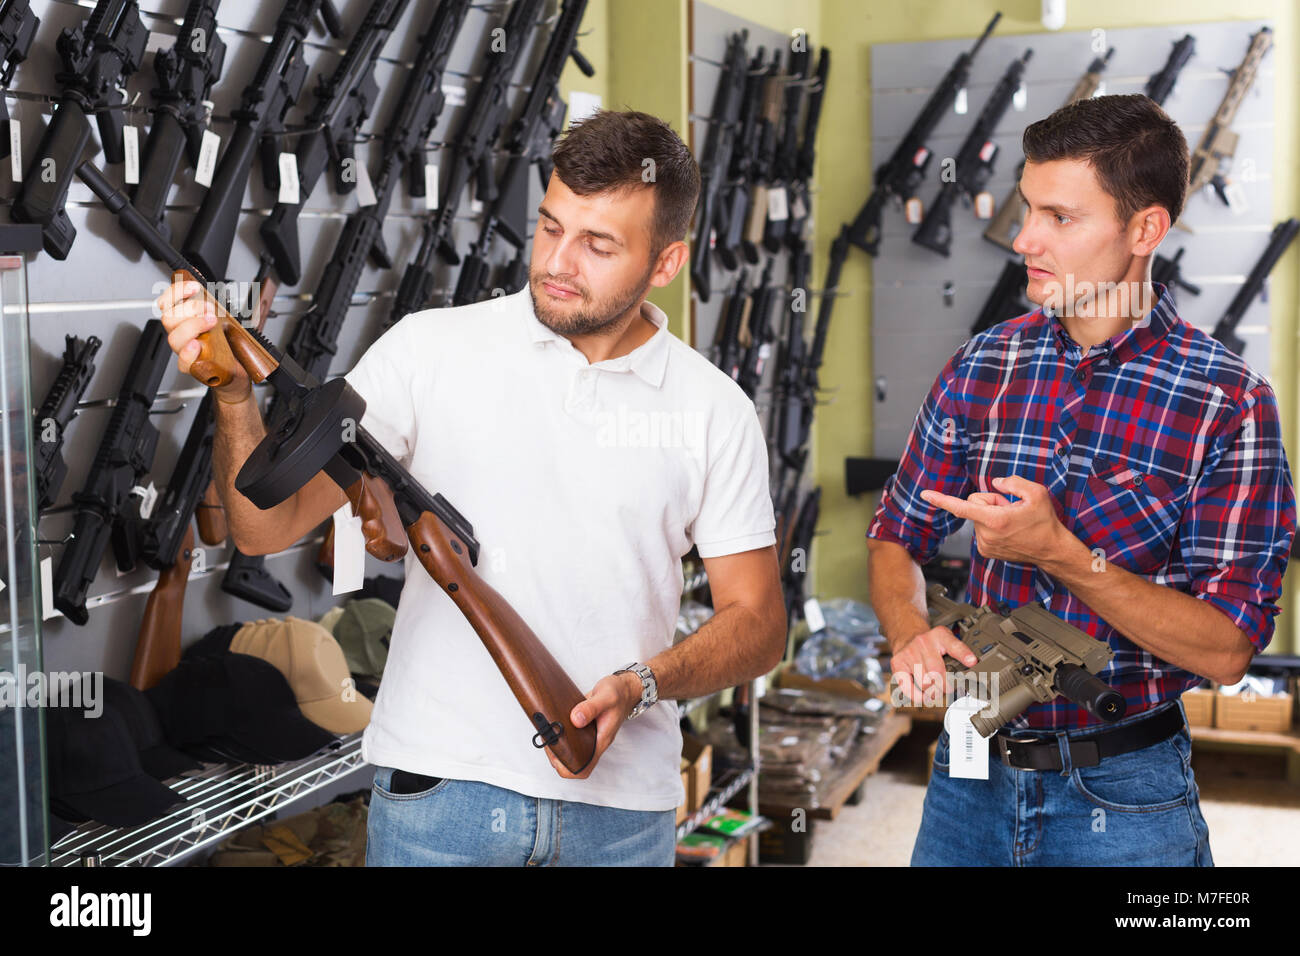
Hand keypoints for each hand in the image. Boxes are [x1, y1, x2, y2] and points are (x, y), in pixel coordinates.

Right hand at [155, 278, 250, 401]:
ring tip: (210, 322)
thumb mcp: (227, 319)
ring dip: (192, 326)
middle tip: (209, 309)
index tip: (194, 286)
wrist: (239, 368)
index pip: (167, 302)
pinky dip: (188, 353)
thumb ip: (220, 306)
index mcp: (184, 320)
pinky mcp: (193, 367)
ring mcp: (185, 351)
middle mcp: (182, 334)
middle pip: (168, 319)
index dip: (176, 292)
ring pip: (174, 338)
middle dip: (190, 309)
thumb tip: (223, 294)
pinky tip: (197, 345)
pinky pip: (183, 363)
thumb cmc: (229, 343)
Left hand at [545, 671, 641, 779]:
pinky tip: (553, 723)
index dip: (568, 767)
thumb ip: (591, 708)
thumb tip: (575, 720)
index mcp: (601, 740)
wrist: (624, 688)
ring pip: (572, 750)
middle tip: (547, 740)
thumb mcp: (606, 697)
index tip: (556, 753)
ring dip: (557, 745)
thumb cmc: (619, 694)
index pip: (584, 768)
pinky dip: (560, 733)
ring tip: (547, 731)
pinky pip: (571, 737)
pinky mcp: (584, 727)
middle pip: (574, 763)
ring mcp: (589, 735)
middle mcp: (595, 741)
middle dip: (558, 756)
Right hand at [890, 625, 976, 706]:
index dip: (964, 655)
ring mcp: (909, 652)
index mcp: (940, 635)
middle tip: (947, 688)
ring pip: (924, 683)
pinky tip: (922, 696)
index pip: (954, 645)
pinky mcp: (897, 663)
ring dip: (932, 692)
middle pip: (937, 673)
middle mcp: (923, 642)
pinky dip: (917, 696)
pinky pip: (907, 687)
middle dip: (946, 686)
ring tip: (934, 690)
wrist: (906, 635)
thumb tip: (972, 671)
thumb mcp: (946, 641)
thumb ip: (959, 654)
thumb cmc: (930, 645)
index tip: (972, 662)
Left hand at [920, 475, 1068, 566]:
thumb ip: (1013, 482)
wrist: (1051, 550)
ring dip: (992, 515)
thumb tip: (995, 483)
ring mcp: (985, 545)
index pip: (961, 507)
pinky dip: (992, 526)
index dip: (941, 499)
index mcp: (995, 520)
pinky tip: (1008, 530)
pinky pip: (980, 529)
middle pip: (975, 504)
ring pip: (978, 517)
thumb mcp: (1036, 493)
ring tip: (1012, 523)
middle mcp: (986, 534)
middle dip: (990, 502)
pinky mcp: (985, 551)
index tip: (925, 495)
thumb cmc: (1045, 522)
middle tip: (1011, 509)